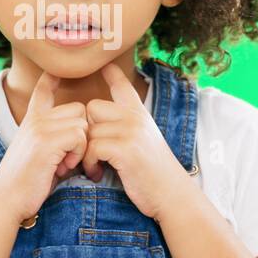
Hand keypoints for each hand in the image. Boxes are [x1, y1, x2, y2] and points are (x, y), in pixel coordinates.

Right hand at [0, 70, 88, 225]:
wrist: (6, 199)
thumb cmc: (26, 184)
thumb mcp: (39, 154)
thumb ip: (55, 140)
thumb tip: (79, 136)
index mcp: (31, 121)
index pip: (43, 91)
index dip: (51, 78)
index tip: (56, 71)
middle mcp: (35, 119)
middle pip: (79, 109)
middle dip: (82, 133)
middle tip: (68, 158)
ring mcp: (40, 128)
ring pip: (82, 122)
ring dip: (81, 146)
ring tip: (64, 164)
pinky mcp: (46, 141)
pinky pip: (79, 136)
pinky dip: (78, 154)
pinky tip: (63, 167)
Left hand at [81, 63, 196, 220]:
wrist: (171, 194)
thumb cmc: (152, 173)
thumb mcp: (144, 141)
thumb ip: (126, 127)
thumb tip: (97, 120)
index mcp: (139, 113)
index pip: (123, 86)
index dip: (111, 73)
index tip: (104, 64)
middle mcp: (136, 117)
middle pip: (92, 108)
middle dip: (87, 131)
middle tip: (92, 153)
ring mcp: (132, 131)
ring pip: (89, 130)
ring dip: (86, 152)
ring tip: (95, 168)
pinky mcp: (126, 148)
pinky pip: (92, 148)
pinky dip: (89, 163)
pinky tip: (97, 174)